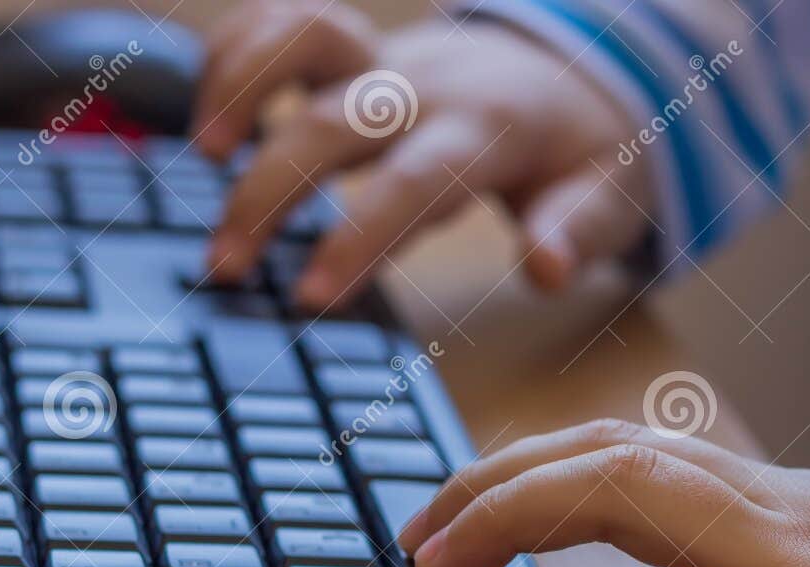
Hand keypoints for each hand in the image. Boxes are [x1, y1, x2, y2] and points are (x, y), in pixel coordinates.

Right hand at [193, 3, 650, 304]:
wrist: (572, 71)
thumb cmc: (580, 149)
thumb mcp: (610, 194)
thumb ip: (580, 232)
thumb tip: (546, 268)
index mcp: (488, 130)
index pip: (413, 183)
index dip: (357, 236)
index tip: (308, 296)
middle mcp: (426, 86)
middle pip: (332, 122)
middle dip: (269, 191)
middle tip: (222, 266)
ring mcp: (385, 57)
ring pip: (300, 40)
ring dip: (240, 86)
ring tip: (199, 156)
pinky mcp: (355, 49)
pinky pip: (284, 22)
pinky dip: (238, 53)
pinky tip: (207, 118)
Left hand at [397, 421, 809, 566]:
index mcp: (803, 509)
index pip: (648, 452)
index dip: (545, 464)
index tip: (476, 498)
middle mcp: (791, 516)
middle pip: (616, 451)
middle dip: (499, 474)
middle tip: (419, 523)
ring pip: (628, 495)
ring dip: (510, 515)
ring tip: (431, 555)